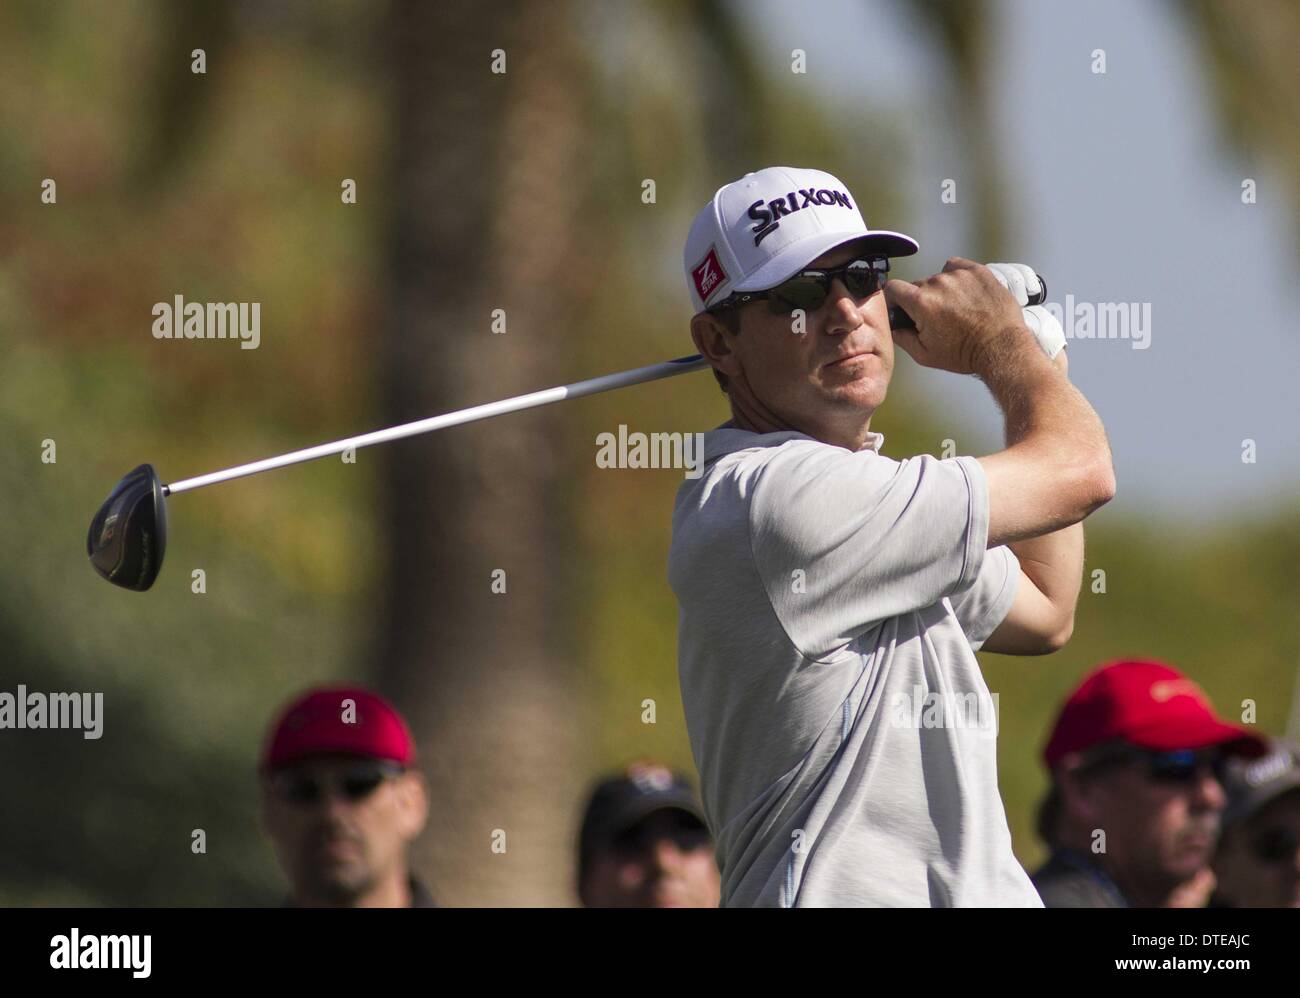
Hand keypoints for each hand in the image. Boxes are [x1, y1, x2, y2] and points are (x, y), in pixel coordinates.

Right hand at [884, 257, 1031, 374]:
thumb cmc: (964, 353)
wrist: (1001, 347)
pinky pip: (956, 267)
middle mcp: (938, 283)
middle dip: (922, 301)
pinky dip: (956, 277)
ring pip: (938, 278)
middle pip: (917, 286)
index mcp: (921, 302)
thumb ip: (901, 337)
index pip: (892, 288)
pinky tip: (964, 294)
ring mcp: (959, 275)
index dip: (893, 299)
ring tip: (957, 310)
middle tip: (937, 319)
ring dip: (942, 291)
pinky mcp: (977, 271)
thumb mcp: (925, 354)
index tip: (900, 307)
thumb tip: (892, 326)